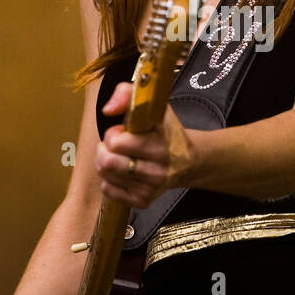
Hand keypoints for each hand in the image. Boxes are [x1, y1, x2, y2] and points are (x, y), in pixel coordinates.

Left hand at [96, 81, 197, 206]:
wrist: (189, 161)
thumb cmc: (167, 132)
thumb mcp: (154, 106)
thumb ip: (128, 94)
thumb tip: (108, 109)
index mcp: (160, 144)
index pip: (117, 143)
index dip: (114, 134)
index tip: (122, 131)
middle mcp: (157, 170)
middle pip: (107, 162)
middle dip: (105, 150)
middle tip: (116, 145)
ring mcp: (151, 188)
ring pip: (105, 175)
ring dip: (105, 162)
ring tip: (118, 156)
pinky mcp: (143, 201)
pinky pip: (108, 190)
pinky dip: (110, 179)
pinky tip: (123, 171)